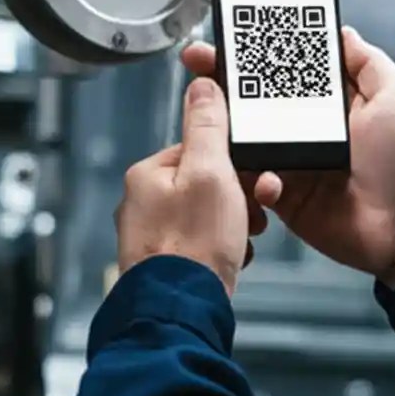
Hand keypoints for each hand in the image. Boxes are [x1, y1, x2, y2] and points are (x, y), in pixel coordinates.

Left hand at [115, 78, 271, 294]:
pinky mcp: (165, 262)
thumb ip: (208, 128)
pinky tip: (231, 259)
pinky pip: (204, 244)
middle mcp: (142, 202)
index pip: (200, 149)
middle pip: (206, 183)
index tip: (251, 179)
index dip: (235, 164)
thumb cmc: (193, 246)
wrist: (182, 310)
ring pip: (208, 215)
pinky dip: (223, 249)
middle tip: (250, 213)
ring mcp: (152, 235)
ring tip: (240, 241)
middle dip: (237, 198)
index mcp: (149, 175)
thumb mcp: (211, 173)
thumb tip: (202, 85)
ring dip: (234, 225)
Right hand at [181, 27, 394, 287]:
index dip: (264, 49)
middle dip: (226, 76)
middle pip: (259, 96)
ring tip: (203, 109)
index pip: (292, 67)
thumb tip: (343, 33)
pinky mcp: (285, 194)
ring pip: (246, 134)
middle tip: (198, 59)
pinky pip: (252, 177)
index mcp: (336, 102)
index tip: (233, 29)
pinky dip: (245, 171)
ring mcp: (294, 160)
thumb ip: (369, 64)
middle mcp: (312, 127)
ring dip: (222, 122)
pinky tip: (253, 166)